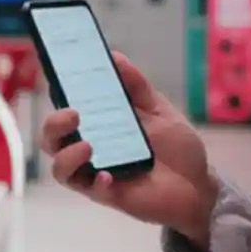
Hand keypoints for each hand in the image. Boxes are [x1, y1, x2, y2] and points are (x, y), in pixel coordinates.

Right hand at [39, 52, 218, 249]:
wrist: (200, 186)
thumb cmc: (176, 149)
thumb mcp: (158, 110)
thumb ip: (136, 86)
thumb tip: (114, 56)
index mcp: (98, 126)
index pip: (65, 110)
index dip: (56, 94)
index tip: (59, 76)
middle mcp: (89, 149)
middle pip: (51, 139)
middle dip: (53, 124)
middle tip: (74, 114)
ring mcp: (96, 173)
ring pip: (59, 168)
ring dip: (67, 155)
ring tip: (89, 146)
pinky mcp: (108, 195)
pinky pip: (88, 189)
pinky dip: (95, 181)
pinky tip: (109, 176)